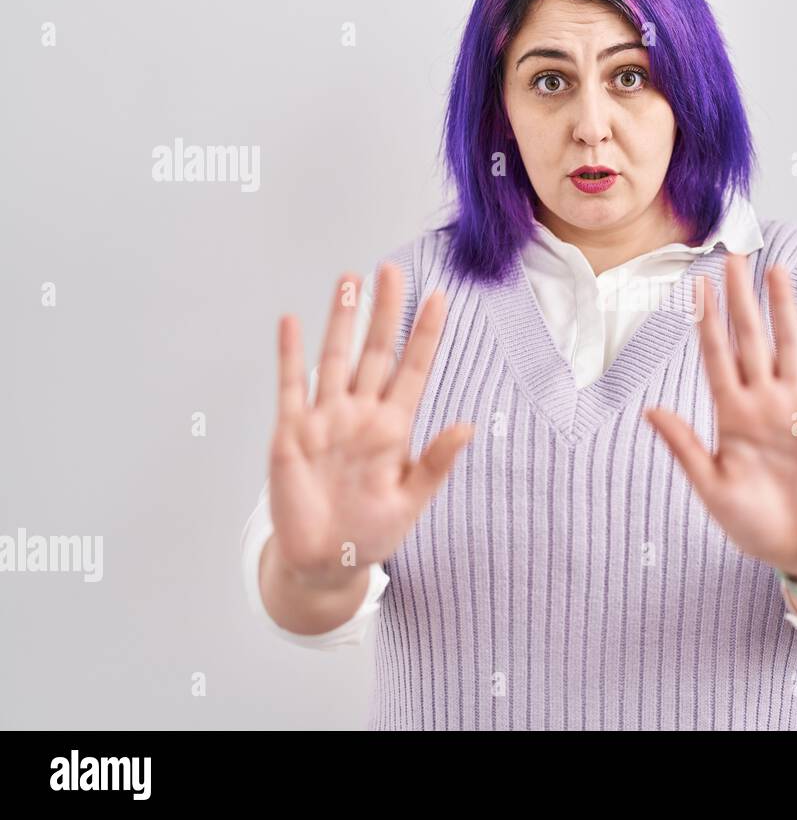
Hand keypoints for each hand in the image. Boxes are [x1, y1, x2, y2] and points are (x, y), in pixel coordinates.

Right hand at [268, 263, 473, 590]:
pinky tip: (292, 322)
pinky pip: (291, 386)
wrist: (324, 563)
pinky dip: (290, 355)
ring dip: (340, 319)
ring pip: (335, 358)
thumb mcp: (411, 501)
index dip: (425, 334)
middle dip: (383, 311)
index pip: (413, 370)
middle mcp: (360, 414)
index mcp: (393, 428)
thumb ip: (436, 462)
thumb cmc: (372, 534)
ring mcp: (325, 420)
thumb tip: (468, 426)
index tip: (440, 298)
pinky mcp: (291, 433)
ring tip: (349, 280)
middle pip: (374, 351)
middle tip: (391, 270)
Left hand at [643, 252, 796, 578]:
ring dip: (784, 308)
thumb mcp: (712, 489)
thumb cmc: (754, 525)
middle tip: (735, 256)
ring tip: (776, 270)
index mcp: (731, 415)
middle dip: (742, 299)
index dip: (706, 321)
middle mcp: (764, 402)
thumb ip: (685, 447)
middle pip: (751, 338)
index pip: (716, 356)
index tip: (697, 284)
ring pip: (789, 345)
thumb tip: (649, 410)